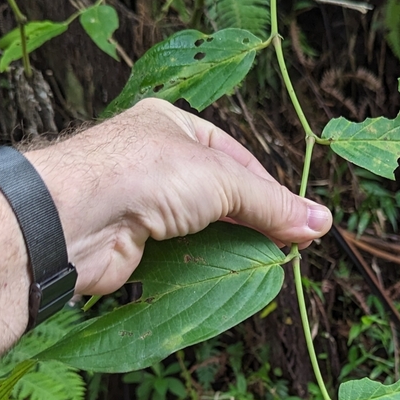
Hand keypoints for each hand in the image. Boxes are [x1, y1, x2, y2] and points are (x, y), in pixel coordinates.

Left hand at [24, 98, 332, 295]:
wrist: (77, 218)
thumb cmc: (145, 175)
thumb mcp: (223, 180)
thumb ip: (272, 204)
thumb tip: (321, 221)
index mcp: (173, 126)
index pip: (237, 159)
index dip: (272, 192)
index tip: (302, 222)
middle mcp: (156, 160)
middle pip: (221, 194)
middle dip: (256, 220)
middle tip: (291, 247)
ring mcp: (142, 202)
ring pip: (200, 225)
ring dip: (233, 244)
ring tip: (267, 263)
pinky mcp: (134, 241)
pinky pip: (180, 252)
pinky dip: (205, 262)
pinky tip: (228, 274)